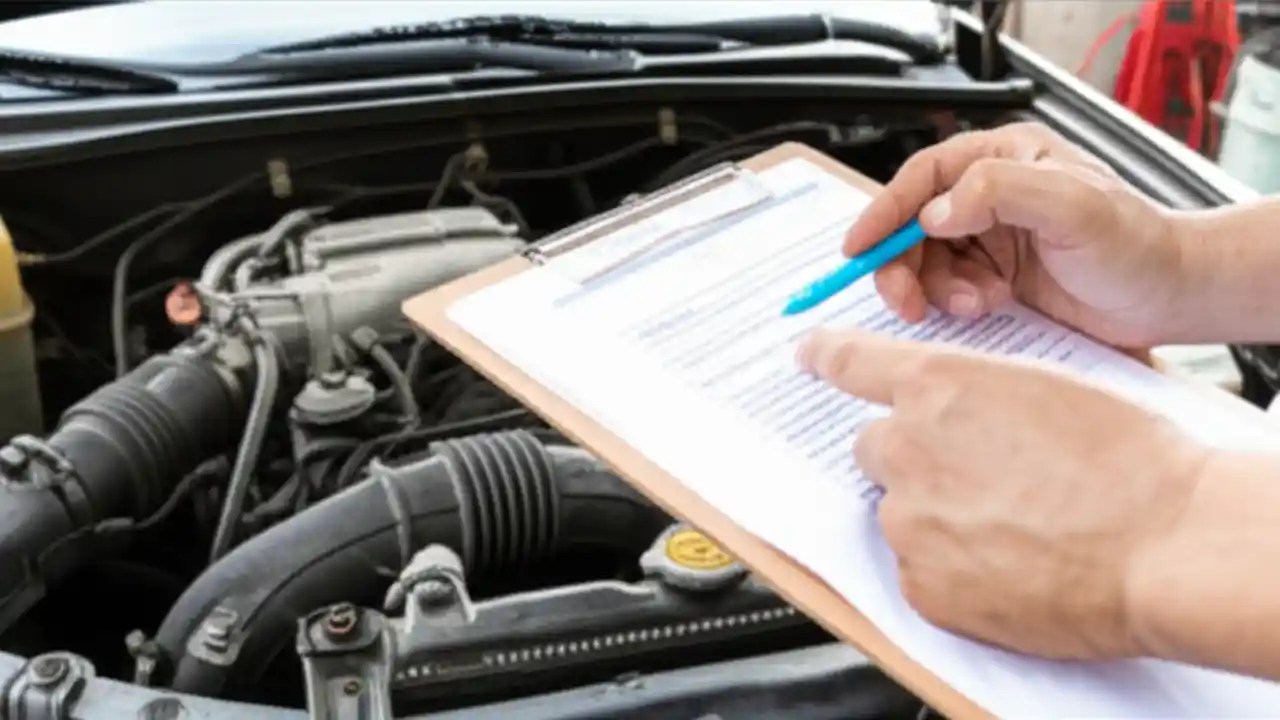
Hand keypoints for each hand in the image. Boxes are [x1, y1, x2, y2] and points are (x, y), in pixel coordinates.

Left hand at [797, 327, 1211, 659]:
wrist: (1166, 543)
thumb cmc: (1128, 461)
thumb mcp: (1047, 388)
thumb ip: (978, 391)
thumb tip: (953, 409)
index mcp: (937, 386)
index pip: (851, 361)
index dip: (827, 356)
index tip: (808, 355)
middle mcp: (906, 447)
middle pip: (875, 446)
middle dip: (913, 457)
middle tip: (979, 474)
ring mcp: (909, 520)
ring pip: (900, 510)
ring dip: (936, 516)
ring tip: (1013, 526)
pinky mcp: (921, 585)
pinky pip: (920, 569)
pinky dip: (953, 569)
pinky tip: (1010, 566)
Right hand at [848, 122, 1184, 348]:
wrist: (1167, 296)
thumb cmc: (1135, 243)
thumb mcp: (1072, 204)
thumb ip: (1001, 193)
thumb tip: (936, 211)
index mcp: (1003, 159)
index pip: (923, 177)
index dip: (883, 211)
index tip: (858, 247)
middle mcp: (989, 196)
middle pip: (913, 226)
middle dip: (902, 264)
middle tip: (906, 301)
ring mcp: (990, 238)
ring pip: (926, 263)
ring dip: (935, 290)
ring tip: (975, 305)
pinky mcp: (995, 278)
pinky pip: (948, 291)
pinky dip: (954, 305)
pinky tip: (988, 308)